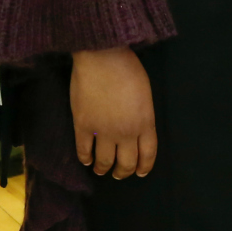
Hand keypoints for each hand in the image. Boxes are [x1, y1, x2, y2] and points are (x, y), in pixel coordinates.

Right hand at [71, 47, 156, 177]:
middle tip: (119, 174)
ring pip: (105, 162)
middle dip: (123, 172)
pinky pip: (84, 150)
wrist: (102, 56)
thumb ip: (142, 114)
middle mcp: (126, 132)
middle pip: (127, 163)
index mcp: (145, 123)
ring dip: (103, 169)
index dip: (144, 167)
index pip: (147, 154)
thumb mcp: (145, 93)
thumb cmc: (127, 68)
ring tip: (101, 170)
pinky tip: (86, 160)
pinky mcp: (83, 126)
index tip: (140, 172)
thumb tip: (137, 127)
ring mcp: (104, 131)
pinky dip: (85, 159)